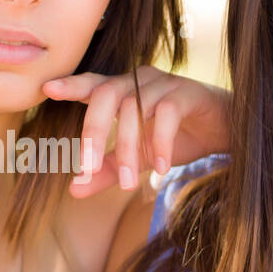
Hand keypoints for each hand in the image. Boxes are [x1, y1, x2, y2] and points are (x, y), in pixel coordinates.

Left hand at [41, 66, 231, 196]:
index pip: (93, 85)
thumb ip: (107, 170)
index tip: (47, 89)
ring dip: (129, 149)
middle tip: (87, 168)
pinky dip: (160, 143)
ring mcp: (164, 84)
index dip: (71, 85)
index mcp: (123, 91)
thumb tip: (74, 190)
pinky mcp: (188, 93)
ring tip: (129, 184)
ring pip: (134, 109)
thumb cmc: (178, 137)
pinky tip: (161, 169)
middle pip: (107, 95)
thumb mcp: (138, 159)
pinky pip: (167, 114)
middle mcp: (139, 81)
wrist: (226, 132)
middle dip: (94, 131)